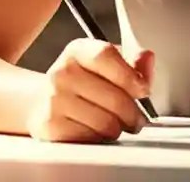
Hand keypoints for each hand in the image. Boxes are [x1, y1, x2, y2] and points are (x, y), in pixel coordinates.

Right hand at [26, 39, 154, 142]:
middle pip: (114, 96)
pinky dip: (100, 139)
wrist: (42, 102)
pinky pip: (92, 138)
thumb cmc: (81, 84)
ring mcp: (54, 99)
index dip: (131, 76)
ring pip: (107, 122)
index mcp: (77, 51)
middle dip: (133, 113)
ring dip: (118, 128)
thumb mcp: (105, 66)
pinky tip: (96, 131)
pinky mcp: (52, 125)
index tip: (142, 89)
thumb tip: (148, 59)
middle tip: (136, 118)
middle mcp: (62, 72)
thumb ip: (132, 63)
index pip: (106, 55)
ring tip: (115, 125)